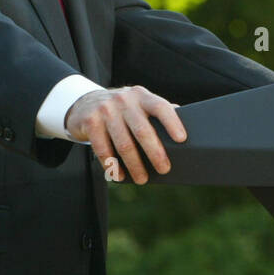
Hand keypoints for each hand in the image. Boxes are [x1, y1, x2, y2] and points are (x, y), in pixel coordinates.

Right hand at [63, 85, 185, 183]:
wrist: (84, 103)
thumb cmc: (122, 109)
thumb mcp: (139, 103)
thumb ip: (158, 111)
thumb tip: (188, 126)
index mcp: (141, 95)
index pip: (160, 106)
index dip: (172, 122)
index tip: (182, 139)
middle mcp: (124, 100)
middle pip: (143, 130)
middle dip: (155, 153)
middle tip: (164, 169)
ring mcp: (106, 110)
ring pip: (124, 144)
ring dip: (134, 165)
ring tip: (142, 179)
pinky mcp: (90, 122)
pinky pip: (103, 149)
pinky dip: (113, 166)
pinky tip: (120, 175)